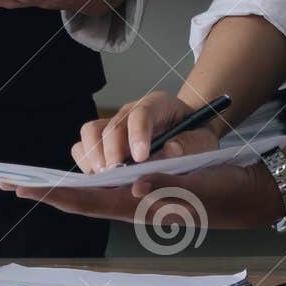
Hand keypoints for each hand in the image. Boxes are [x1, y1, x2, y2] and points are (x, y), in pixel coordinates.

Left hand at [1, 161, 285, 228]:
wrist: (245, 196)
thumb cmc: (222, 189)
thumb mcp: (196, 184)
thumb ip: (166, 184)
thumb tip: (133, 185)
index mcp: (136, 206)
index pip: (85, 201)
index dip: (52, 194)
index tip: (21, 189)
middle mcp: (128, 205)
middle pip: (77, 199)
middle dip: (43, 192)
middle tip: (7, 184)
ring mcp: (133, 201)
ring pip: (87, 195)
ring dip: (58, 189)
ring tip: (28, 182)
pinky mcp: (141, 193)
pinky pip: (103, 190)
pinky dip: (81, 184)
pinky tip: (69, 179)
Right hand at [72, 91, 220, 172]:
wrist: (188, 135)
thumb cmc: (195, 137)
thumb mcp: (202, 140)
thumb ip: (190, 144)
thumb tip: (171, 150)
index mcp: (157, 105)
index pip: (141, 113)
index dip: (138, 135)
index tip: (140, 159)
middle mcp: (130, 112)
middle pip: (112, 125)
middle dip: (112, 151)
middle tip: (117, 174)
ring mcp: (114, 125)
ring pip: (90, 131)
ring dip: (94, 156)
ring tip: (104, 178)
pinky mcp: (103, 141)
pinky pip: (82, 146)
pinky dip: (85, 162)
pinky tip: (98, 179)